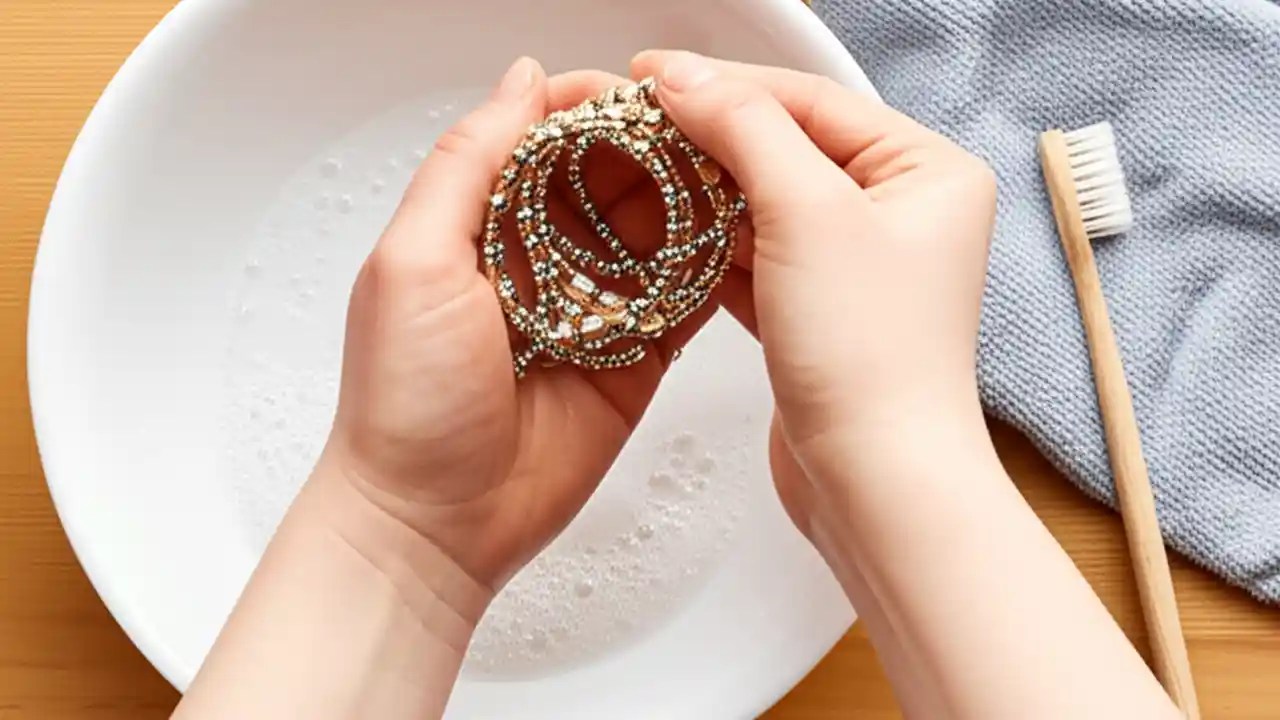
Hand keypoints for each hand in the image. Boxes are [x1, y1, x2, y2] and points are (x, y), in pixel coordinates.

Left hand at [321, 58, 714, 590]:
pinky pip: (684, 302)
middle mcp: (544, 256)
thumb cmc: (403, 401)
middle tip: (710, 135)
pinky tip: (743, 242)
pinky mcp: (634, 359)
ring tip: (740, 177)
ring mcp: (593, 307)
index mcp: (485, 221)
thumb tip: (524, 79)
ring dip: (698, 201)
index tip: (644, 98)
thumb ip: (469, 165)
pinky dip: (715, 271)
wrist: (432, 524)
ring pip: (659, 232)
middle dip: (663, 148)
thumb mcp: (414, 262)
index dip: (600, 107)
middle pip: (617, 176)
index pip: (552, 134)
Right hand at [632, 52, 996, 533]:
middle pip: (784, 147)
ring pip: (763, 205)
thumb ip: (744, 129)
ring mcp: (855, 266)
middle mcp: (898, 213)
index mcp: (926, 170)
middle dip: (709, 139)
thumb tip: (684, 76)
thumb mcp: (808, 213)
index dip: (726, 84)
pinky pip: (754, 259)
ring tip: (638, 173)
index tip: (651, 75)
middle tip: (635, 124)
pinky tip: (666, 235)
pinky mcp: (816, 312)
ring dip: (703, 194)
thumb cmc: (871, 357)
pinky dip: (710, 249)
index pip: (810, 100)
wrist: (875, 483)